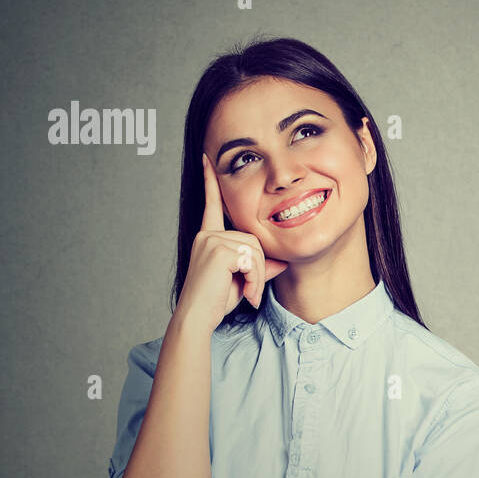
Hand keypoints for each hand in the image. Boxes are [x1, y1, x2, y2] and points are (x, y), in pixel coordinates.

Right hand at [174, 152, 290, 331]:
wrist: (197, 318)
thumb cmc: (215, 301)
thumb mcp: (242, 280)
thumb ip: (258, 267)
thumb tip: (281, 262)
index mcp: (209, 236)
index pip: (212, 204)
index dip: (211, 181)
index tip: (207, 159)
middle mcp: (207, 234)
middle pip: (253, 239)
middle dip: (258, 269)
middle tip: (251, 293)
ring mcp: (211, 240)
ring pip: (255, 251)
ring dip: (257, 277)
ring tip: (247, 294)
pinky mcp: (217, 250)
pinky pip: (252, 260)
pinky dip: (254, 280)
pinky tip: (245, 294)